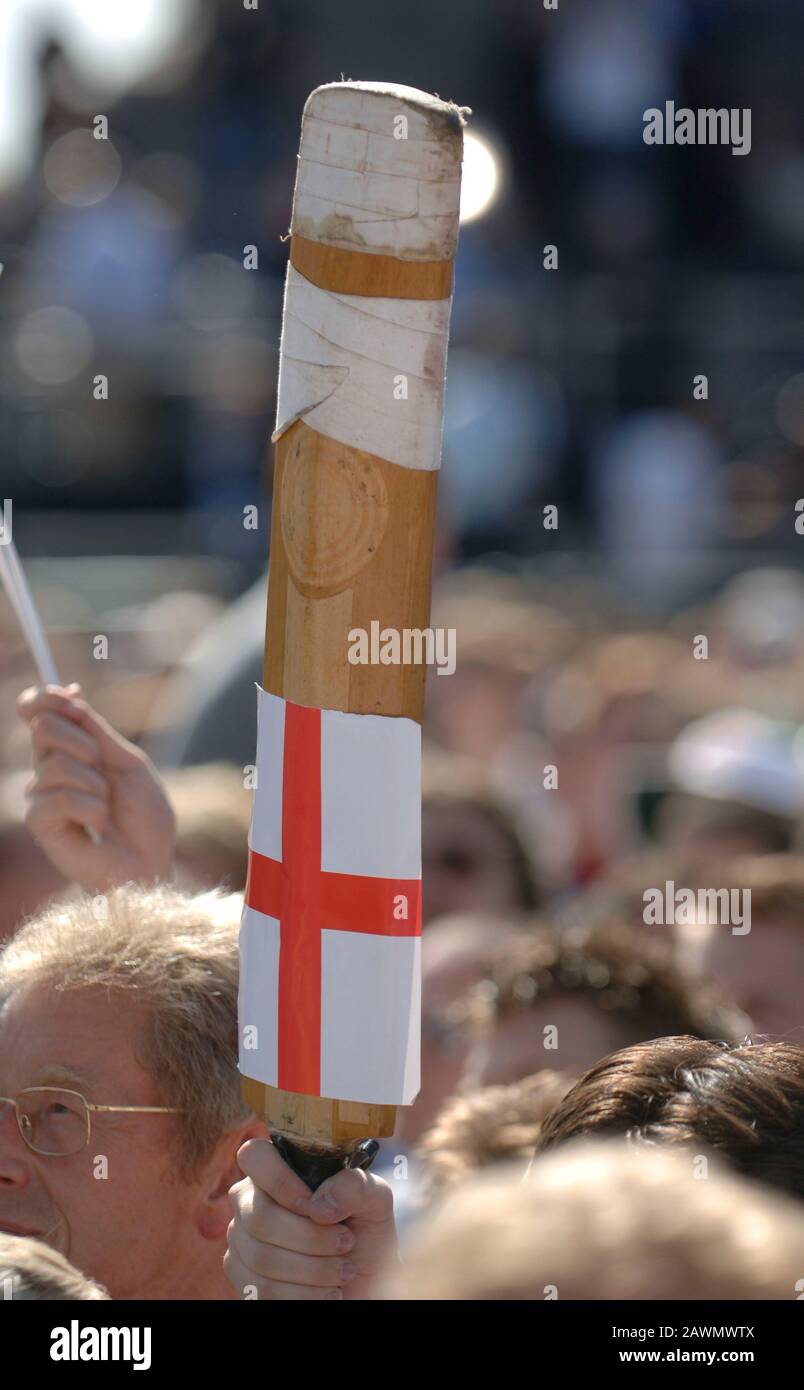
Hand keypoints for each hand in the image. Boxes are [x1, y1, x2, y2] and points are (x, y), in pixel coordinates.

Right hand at [17, 683, 175, 893]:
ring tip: (107, 807)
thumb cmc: (144, 818)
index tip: (72, 699)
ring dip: (95, 784)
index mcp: (69, 749)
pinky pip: (60, 797)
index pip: (37, 709)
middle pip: (44, 727)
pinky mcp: (40, 823)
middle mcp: (48, 769)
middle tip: (104, 772)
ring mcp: (41, 796)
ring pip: (55, 764)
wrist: (151, 862)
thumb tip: (68, 689)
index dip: (46, 697)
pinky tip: (98, 827)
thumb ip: (95, 729)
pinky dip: (91, 809)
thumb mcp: (128, 762)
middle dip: (85, 745)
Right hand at [224, 1138, 396, 1300]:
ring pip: (262, 1258)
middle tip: (346, 1244)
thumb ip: (355, 1186)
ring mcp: (241, 1240)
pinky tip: (327, 1291)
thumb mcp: (374, 1200)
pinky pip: (262, 1290)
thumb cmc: (365, 1231)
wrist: (366, 1278)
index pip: (254, 1156)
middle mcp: (250, 1201)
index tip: (318, 1209)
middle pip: (260, 1217)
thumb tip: (318, 1205)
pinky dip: (303, 1295)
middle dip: (312, 1238)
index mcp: (277, 1169)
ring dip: (314, 1270)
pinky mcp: (243, 1279)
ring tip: (343, 1271)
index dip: (282, 1183)